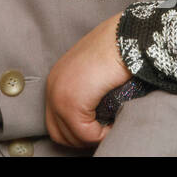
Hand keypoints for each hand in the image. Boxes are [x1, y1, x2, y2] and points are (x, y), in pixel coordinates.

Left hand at [45, 13, 130, 147]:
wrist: (123, 38)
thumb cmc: (115, 52)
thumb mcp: (93, 74)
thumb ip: (86, 92)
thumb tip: (94, 118)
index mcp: (56, 80)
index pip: (56, 121)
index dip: (77, 131)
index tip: (98, 128)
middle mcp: (53, 87)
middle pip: (59, 133)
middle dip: (82, 138)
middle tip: (104, 131)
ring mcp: (59, 94)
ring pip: (72, 136)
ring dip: (92, 137)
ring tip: (110, 126)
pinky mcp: (72, 102)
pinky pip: (85, 134)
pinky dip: (101, 135)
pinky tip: (113, 124)